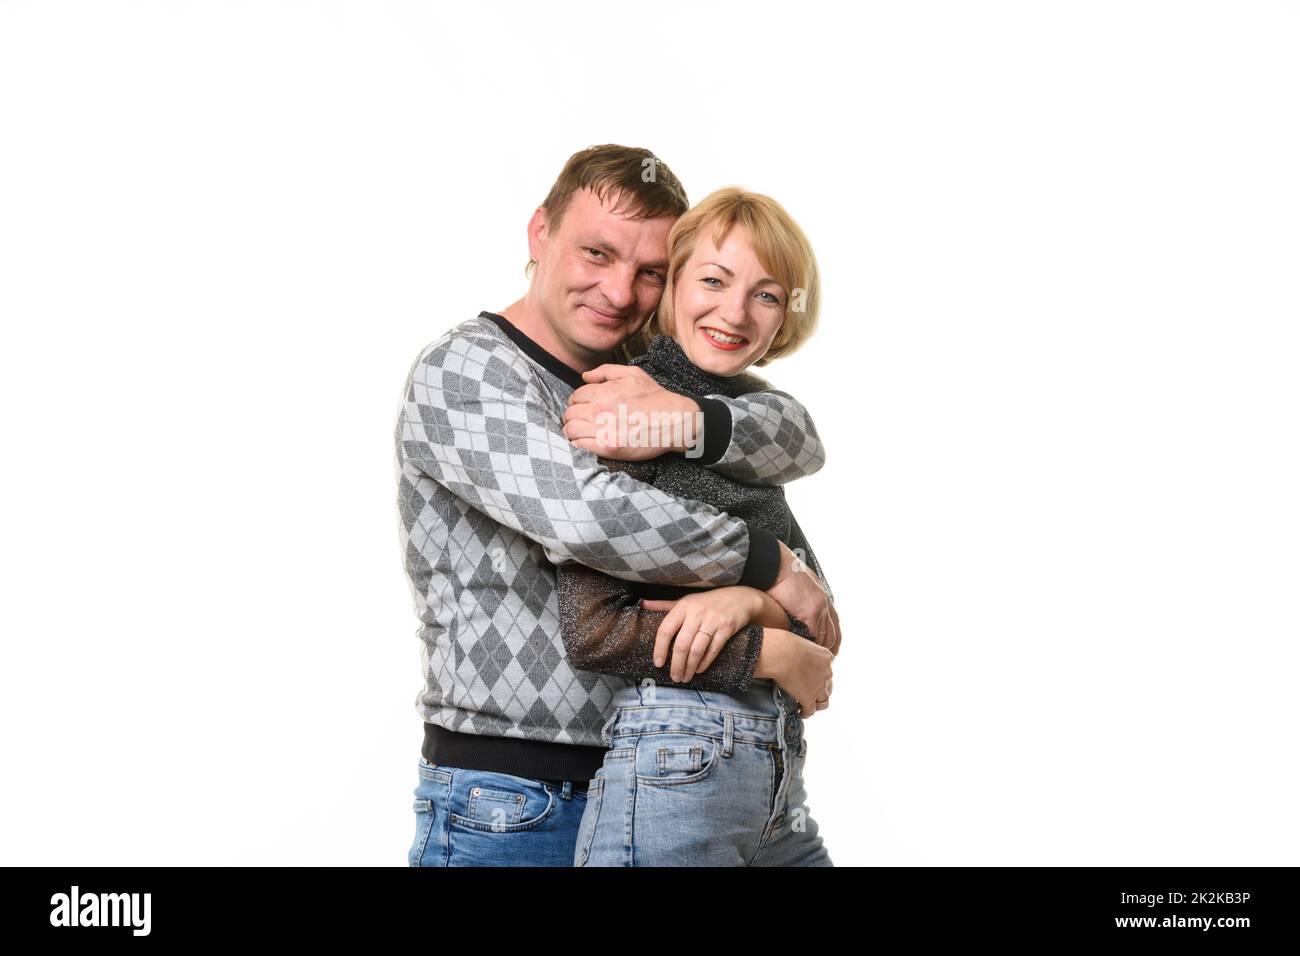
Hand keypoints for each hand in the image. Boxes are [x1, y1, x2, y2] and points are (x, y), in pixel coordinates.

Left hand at [561, 365, 700, 460]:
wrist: (674, 420)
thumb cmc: (655, 397)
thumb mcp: (633, 374)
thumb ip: (606, 371)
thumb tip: (585, 376)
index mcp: (604, 392)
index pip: (576, 397)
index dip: (578, 402)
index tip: (583, 407)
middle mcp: (600, 410)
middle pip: (570, 414)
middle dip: (573, 416)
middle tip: (581, 420)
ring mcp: (603, 430)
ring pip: (571, 430)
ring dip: (573, 431)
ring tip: (581, 432)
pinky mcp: (608, 448)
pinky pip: (580, 446)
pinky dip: (579, 444)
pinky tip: (587, 442)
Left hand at [640, 587, 760, 681]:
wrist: (739, 598)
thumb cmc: (707, 602)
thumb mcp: (686, 601)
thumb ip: (664, 605)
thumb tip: (642, 605)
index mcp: (683, 606)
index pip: (666, 629)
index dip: (659, 648)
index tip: (658, 663)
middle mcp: (697, 613)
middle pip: (681, 644)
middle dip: (676, 664)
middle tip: (674, 677)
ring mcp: (713, 621)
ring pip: (696, 650)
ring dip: (689, 667)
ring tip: (685, 677)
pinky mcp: (726, 629)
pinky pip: (713, 651)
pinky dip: (705, 663)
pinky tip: (699, 669)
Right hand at [754, 628, 833, 718]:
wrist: (781, 653)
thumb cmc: (784, 643)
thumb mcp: (800, 642)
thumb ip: (804, 651)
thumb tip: (794, 655)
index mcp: (826, 657)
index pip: (827, 669)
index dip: (820, 674)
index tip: (811, 676)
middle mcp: (827, 672)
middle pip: (828, 685)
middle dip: (820, 689)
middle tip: (810, 691)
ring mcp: (819, 686)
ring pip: (824, 701)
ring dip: (817, 704)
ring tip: (809, 705)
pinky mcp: (808, 697)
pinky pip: (811, 710)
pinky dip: (807, 712)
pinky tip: (801, 712)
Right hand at [767, 542, 839, 652]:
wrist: (774, 563)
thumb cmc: (778, 573)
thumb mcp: (795, 588)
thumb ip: (799, 602)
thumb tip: (791, 614)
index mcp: (821, 598)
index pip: (833, 626)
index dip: (832, 642)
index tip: (829, 654)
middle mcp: (824, 604)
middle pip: (833, 636)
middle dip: (827, 651)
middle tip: (821, 665)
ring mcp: (820, 609)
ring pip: (824, 639)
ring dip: (817, 652)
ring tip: (809, 663)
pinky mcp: (811, 613)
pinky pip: (813, 636)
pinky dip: (808, 647)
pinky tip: (801, 655)